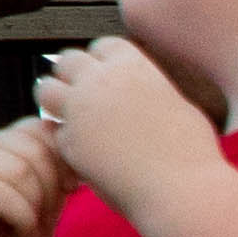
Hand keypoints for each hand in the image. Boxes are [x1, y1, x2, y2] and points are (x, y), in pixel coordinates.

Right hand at [0, 117, 70, 236]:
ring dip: (35, 204)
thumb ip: (56, 175)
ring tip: (29, 223)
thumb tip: (78, 152)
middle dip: (51, 185)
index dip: (62, 156)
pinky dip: (20, 216)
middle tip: (45, 214)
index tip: (68, 189)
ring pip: (18, 169)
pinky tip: (19, 229)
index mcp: (5, 146)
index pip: (39, 127)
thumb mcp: (46, 203)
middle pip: (33, 147)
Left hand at [36, 36, 224, 210]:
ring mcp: (79, 110)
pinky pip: (56, 132)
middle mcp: (99, 81)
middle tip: (84, 98)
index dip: (102, 61)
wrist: (182, 190)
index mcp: (132, 67)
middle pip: (67, 60)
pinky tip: (86, 152)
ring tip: (73, 118)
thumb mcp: (176, 104)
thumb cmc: (192, 153)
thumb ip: (148, 90)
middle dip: (73, 75)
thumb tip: (139, 91)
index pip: (102, 45)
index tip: (107, 77)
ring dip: (56, 101)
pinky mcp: (69, 141)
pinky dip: (67, 140)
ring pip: (45, 89)